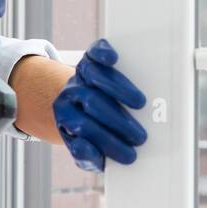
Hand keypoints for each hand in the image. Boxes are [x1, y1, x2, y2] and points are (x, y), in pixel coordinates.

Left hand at [53, 38, 146, 171]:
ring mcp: (80, 74)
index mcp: (66, 116)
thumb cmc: (90, 131)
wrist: (82, 105)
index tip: (130, 156)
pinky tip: (114, 59)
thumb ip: (86, 155)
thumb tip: (83, 148)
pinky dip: (103, 54)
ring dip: (118, 89)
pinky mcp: (90, 57)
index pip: (83, 127)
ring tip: (140, 104)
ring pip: (93, 75)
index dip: (107, 142)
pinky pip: (93, 52)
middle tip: (140, 136)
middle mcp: (71, 93)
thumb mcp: (85, 149)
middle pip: (92, 102)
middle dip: (118, 121)